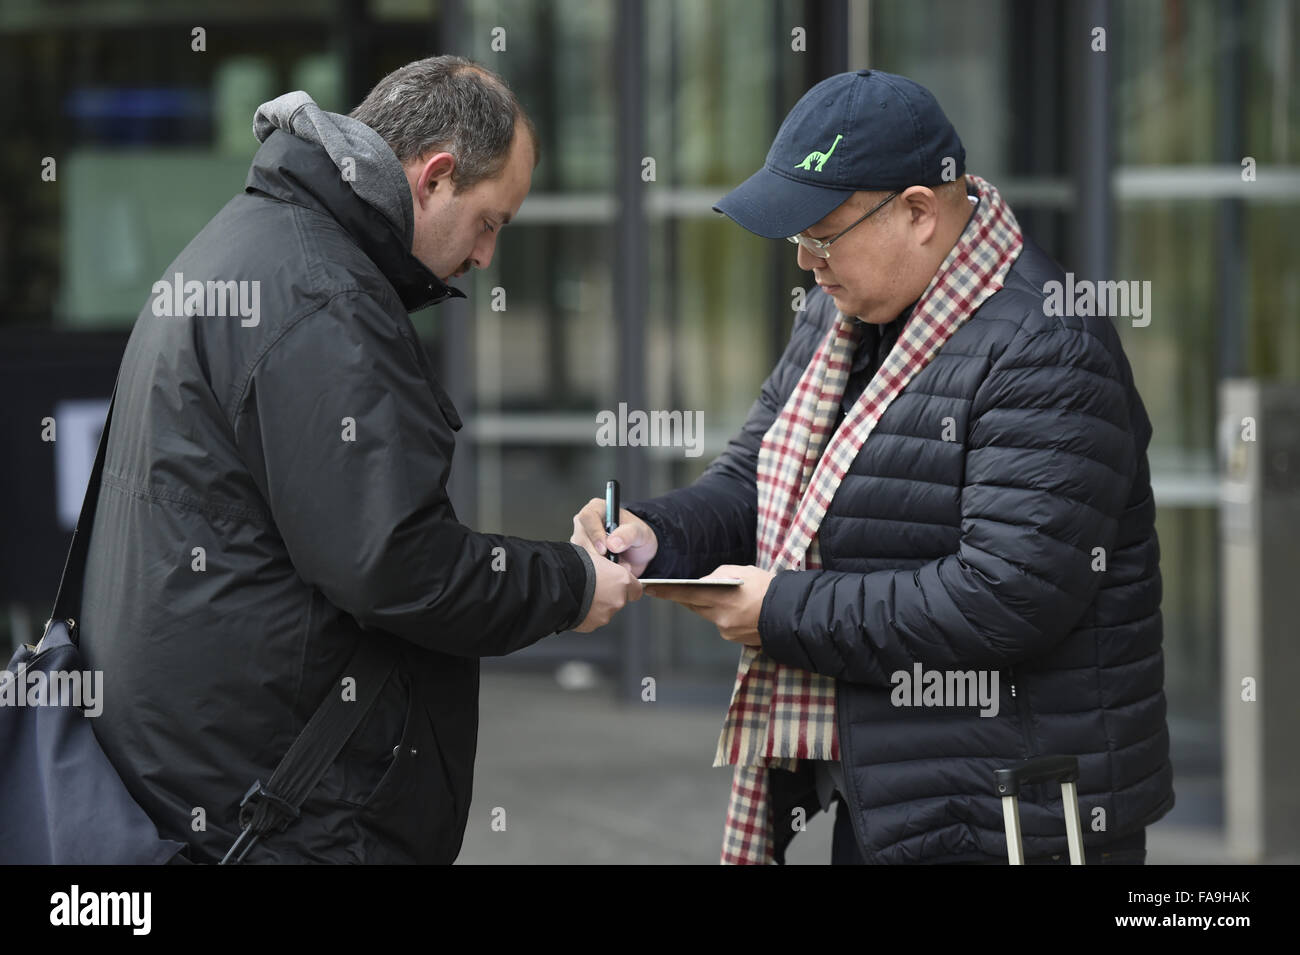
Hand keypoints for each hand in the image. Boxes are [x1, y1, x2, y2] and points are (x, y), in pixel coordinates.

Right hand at [570, 498, 658, 578]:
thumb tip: (613, 543)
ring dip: (600, 565)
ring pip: (581, 555)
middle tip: (616, 562)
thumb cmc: (638, 536)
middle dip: (598, 554)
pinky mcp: (581, 556)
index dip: (595, 533)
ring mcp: (581, 540)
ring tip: (618, 564)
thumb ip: (629, 534)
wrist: (638, 553)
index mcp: (597, 509)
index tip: (605, 549)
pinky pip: (584, 566)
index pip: (587, 517)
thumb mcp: (640, 533)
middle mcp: (586, 523)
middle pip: (581, 539)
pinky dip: (598, 572)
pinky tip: (610, 570)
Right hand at [572, 540, 642, 632]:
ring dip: (597, 605)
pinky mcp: (592, 625)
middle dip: (609, 595)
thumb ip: (607, 567)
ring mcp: (605, 615)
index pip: (637, 588)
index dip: (627, 586)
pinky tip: (576, 603)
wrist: (555, 584)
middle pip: (619, 600)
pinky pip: (592, 619)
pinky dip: (586, 614)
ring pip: (605, 610)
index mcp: (622, 581)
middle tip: (594, 587)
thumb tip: (607, 568)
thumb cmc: (573, 567)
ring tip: (581, 595)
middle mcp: (617, 600)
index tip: (619, 583)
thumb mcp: (595, 557)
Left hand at [643, 564, 775, 646]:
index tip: (650, 589)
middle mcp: (720, 618)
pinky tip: (736, 609)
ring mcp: (726, 631)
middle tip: (678, 589)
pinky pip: (722, 624)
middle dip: (688, 598)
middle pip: (694, 607)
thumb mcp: (742, 571)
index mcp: (720, 598)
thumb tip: (703, 582)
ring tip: (720, 596)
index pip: (684, 595)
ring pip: (709, 615)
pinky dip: (724, 615)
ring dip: (710, 606)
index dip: (666, 592)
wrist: (791, 613)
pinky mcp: (734, 639)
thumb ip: (719, 576)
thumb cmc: (767, 587)